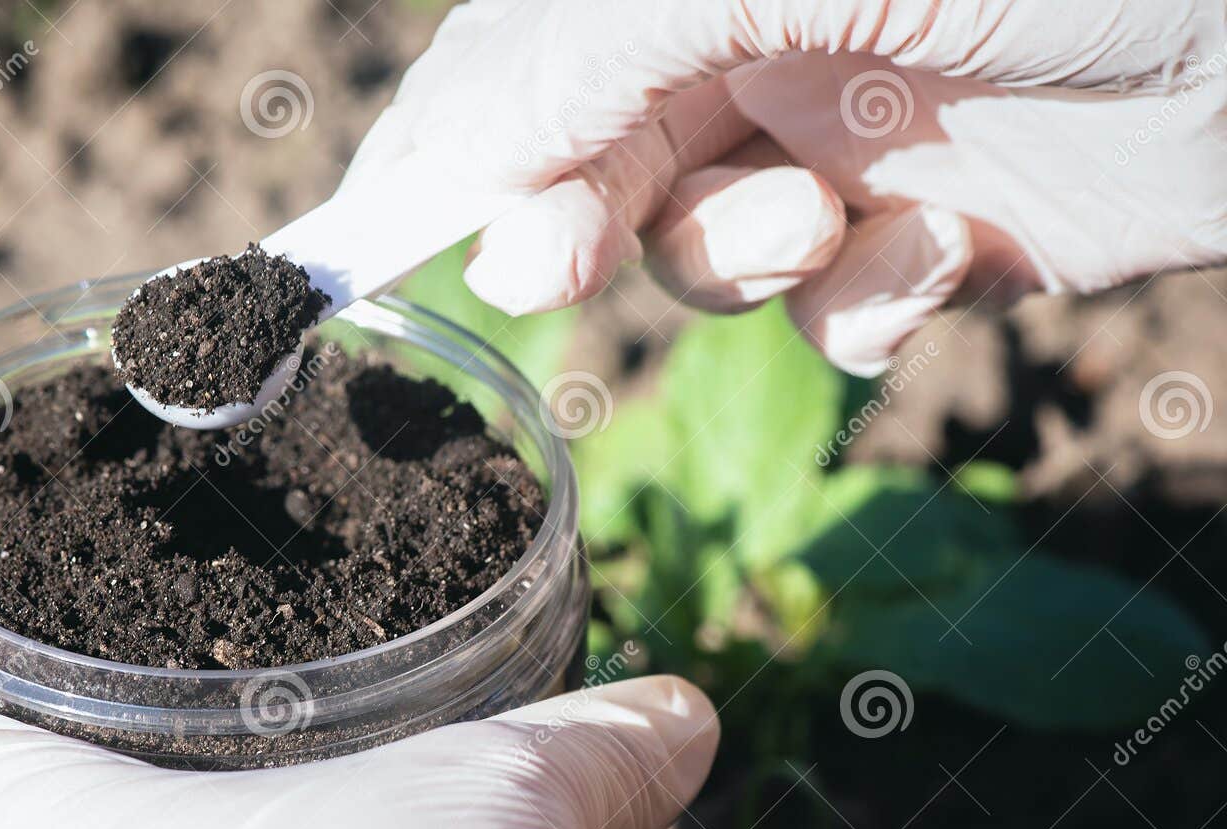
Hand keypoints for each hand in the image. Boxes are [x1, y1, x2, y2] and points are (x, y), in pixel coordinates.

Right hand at [349, 0, 1226, 372]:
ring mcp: (848, 145)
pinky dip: (858, 316)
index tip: (356, 250)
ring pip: (704, 261)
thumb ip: (585, 52)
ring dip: (736, 267)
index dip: (438, 153)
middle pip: (592, 174)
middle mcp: (764, 45)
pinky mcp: (937, 239)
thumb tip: (450, 162)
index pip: (518, 63)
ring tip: (816, 227)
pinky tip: (926, 270)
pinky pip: (834, 319)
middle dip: (573, 227)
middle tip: (555, 268)